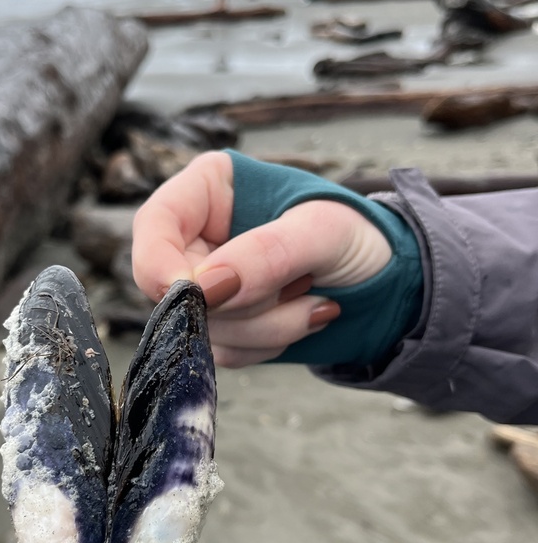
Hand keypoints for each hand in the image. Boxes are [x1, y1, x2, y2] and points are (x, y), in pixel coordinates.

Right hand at [132, 152, 392, 367]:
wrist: (389, 278)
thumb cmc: (358, 234)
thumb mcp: (321, 232)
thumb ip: (264, 254)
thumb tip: (206, 288)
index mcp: (210, 189)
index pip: (154, 226)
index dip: (163, 268)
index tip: (201, 297)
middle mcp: (197, 235)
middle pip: (175, 290)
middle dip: (242, 306)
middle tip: (303, 287)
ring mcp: (206, 283)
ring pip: (201, 329)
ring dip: (265, 329)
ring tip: (314, 298)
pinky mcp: (221, 325)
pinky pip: (223, 353)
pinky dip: (268, 345)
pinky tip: (304, 316)